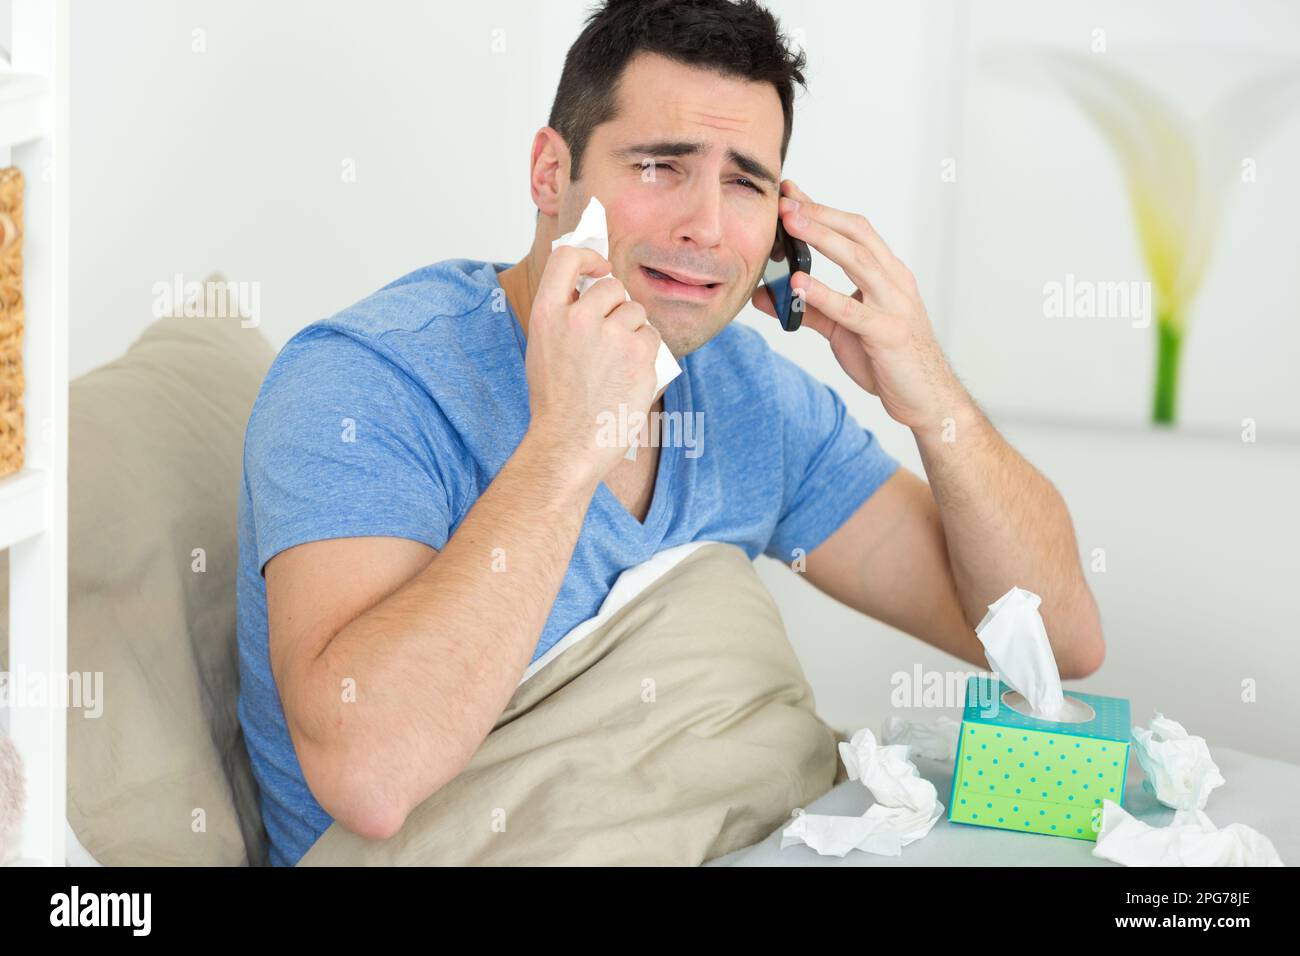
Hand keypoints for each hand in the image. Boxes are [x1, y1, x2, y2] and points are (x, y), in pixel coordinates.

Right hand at [524, 245, 660, 483]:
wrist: (569, 443)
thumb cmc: (556, 403)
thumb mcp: (544, 349)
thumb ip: (564, 317)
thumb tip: (594, 291)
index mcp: (548, 315)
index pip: (568, 258)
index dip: (589, 256)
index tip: (600, 269)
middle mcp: (579, 319)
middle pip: (613, 287)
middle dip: (618, 306)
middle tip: (611, 336)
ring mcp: (611, 335)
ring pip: (636, 313)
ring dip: (634, 331)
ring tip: (617, 362)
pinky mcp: (638, 354)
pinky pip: (652, 337)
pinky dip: (646, 353)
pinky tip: (629, 374)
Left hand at [751, 180, 967, 430]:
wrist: (926, 396)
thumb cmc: (888, 358)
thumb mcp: (842, 329)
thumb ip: (808, 310)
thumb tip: (765, 295)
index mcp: (887, 274)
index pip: (854, 230)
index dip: (822, 209)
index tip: (791, 193)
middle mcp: (894, 281)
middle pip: (856, 234)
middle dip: (819, 214)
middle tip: (784, 200)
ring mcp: (894, 305)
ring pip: (858, 260)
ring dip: (822, 238)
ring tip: (790, 223)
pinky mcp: (888, 333)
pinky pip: (852, 310)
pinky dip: (825, 293)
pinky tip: (799, 283)